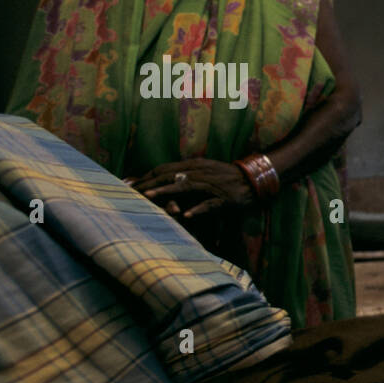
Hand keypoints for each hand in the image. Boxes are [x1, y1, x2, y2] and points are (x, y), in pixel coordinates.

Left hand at [128, 158, 254, 219]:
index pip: (164, 169)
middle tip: (129, 191)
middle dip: (149, 184)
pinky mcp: (224, 199)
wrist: (254, 179)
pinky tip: (185, 216)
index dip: (146, 176)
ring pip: (185, 187)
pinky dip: (197, 210)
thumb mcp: (205, 171)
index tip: (128, 184)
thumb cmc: (228, 177)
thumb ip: (186, 174)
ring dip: (166, 192)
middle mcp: (200, 173)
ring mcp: (212, 185)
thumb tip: (166, 179)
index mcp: (194, 165)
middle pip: (170, 176)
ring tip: (149, 198)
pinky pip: (209, 204)